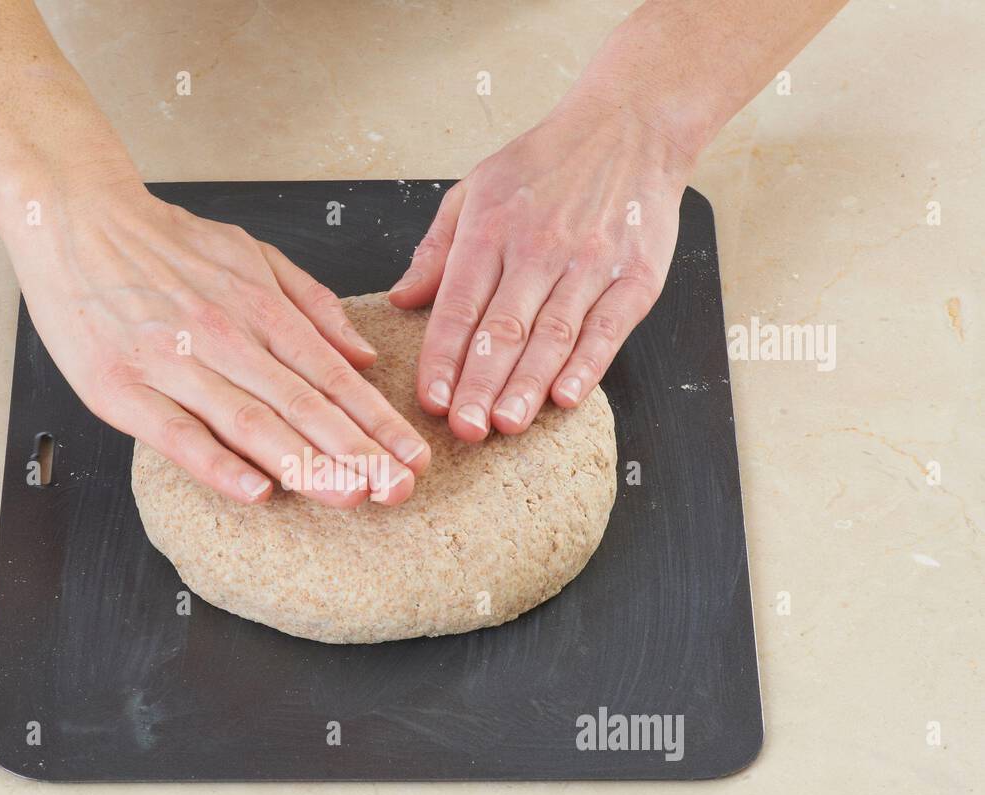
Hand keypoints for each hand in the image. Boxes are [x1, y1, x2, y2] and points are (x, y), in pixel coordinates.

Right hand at [0, 169, 430, 505]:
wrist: (74, 214)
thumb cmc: (163, 241)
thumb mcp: (250, 252)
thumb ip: (311, 304)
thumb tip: (363, 354)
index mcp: (258, 307)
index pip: (331, 375)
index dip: (376, 420)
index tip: (412, 456)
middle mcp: (223, 335)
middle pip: (301, 403)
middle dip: (357, 451)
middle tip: (398, 489)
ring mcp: (172, 363)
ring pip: (249, 421)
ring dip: (304, 463)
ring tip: (351, 495)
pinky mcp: (121, 388)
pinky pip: (177, 434)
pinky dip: (217, 464)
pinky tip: (256, 491)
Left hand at [389, 95, 692, 439]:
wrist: (630, 124)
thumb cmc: (546, 162)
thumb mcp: (475, 189)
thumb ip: (437, 249)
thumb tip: (400, 299)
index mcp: (490, 229)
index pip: (458, 306)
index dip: (442, 357)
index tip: (431, 399)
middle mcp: (538, 248)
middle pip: (503, 329)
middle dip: (480, 384)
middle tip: (464, 429)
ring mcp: (589, 263)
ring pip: (552, 335)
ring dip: (528, 384)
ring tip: (506, 424)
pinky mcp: (634, 276)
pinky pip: (607, 328)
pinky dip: (588, 365)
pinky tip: (566, 397)